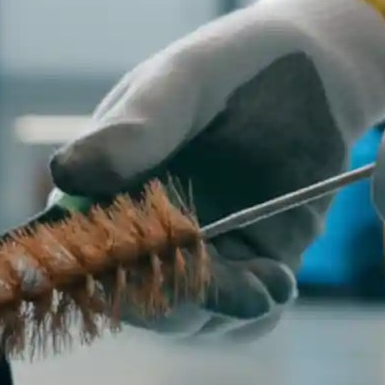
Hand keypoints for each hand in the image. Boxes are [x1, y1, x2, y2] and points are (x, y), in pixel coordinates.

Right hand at [48, 0, 384, 339]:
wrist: (318, 73)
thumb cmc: (234, 65)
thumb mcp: (183, 81)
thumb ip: (133, 127)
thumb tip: (66, 172)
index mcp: (102, 186)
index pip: (76, 249)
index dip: (99, 267)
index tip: (142, 261)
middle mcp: (140, 233)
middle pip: (131, 296)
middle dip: (171, 297)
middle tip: (215, 277)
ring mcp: (194, 257)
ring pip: (187, 317)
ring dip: (221, 308)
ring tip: (267, 278)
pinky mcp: (244, 271)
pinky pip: (238, 319)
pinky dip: (254, 312)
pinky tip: (279, 281)